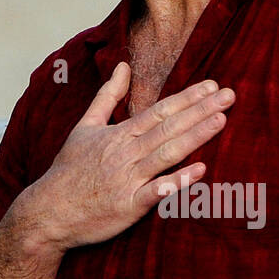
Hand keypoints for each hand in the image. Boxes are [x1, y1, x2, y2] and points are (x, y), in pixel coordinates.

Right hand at [16, 62, 233, 252]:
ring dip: (195, 136)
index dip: (187, 98)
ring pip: (166, 154)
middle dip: (200, 110)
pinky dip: (177, 181)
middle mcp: (126, 153)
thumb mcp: (84, 127)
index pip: (159, 111)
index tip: (212, 85)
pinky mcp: (127, 206)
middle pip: (169, 127)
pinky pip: (156, 192)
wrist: (48, 212)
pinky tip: (200, 171)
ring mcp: (127, 180)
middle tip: (230, 95)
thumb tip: (122, 66)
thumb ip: (107, 96)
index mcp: (119, 134)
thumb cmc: (68, 170)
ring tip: (221, 121)